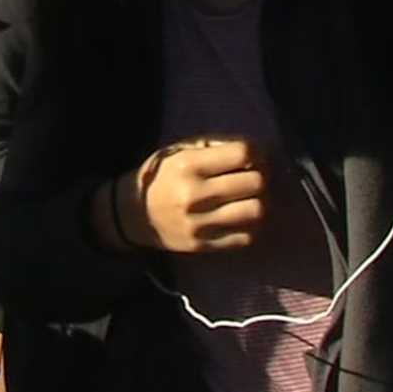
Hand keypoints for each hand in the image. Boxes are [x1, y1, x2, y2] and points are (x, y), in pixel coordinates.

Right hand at [105, 138, 266, 252]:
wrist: (131, 215)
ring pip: (256, 211)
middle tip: (254, 175)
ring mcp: (200, 223)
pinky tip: (242, 216)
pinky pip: (246, 237)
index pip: (243, 153)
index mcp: (188, 165)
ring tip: (251, 197)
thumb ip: (213, 146)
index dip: (255, 151)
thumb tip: (254, 150)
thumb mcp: (177, 151)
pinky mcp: (204, 246)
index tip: (252, 154)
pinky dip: (252, 225)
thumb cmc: (161, 177)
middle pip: (255, 182)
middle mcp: (194, 195)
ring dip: (260, 201)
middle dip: (261, 175)